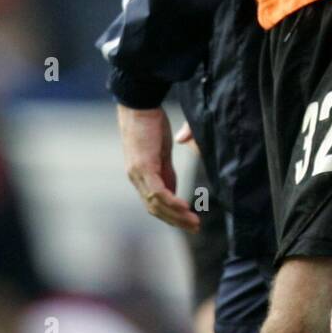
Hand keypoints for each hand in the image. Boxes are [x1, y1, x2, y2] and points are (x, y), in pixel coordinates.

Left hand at [117, 105, 199, 230]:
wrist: (139, 104)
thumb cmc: (151, 122)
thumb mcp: (161, 151)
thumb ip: (166, 171)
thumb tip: (173, 190)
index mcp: (140, 175)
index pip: (154, 203)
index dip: (170, 215)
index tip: (188, 221)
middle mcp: (136, 178)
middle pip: (155, 209)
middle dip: (176, 221)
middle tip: (195, 228)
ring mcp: (138, 173)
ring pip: (156, 204)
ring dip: (176, 215)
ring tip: (193, 221)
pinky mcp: (143, 166)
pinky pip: (158, 191)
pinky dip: (172, 202)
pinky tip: (185, 207)